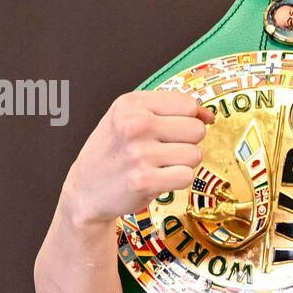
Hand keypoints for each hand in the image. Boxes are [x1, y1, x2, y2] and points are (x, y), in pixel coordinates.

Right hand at [61, 90, 215, 226]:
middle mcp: (134, 125)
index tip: (180, 129)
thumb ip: (167, 109)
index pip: (187, 104)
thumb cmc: (112, 152)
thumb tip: (208, 116)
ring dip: (182, 164)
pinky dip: (177, 181)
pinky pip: (186, 177)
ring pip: (195, 155)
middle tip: (164, 150)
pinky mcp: (145, 180)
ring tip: (159, 165)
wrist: (85, 189)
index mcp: (131, 104)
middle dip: (187, 142)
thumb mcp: (128, 117)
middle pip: (196, 130)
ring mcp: (140, 153)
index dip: (192, 119)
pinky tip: (158, 179)